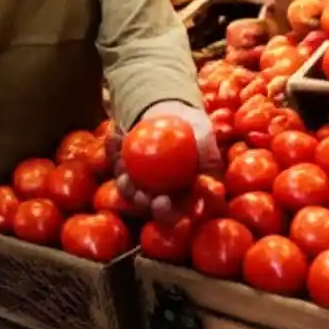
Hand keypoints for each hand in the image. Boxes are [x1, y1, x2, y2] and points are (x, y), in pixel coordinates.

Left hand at [108, 100, 220, 220]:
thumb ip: (210, 162)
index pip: (175, 216)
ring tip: (122, 165)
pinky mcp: (125, 167)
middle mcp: (159, 195)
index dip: (166, 215)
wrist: (176, 113)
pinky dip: (113, 149)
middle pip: (148, 207)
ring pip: (128, 190)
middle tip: (136, 191)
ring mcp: (139, 183)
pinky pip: (116, 161)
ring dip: (123, 181)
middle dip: (140, 202)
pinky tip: (114, 136)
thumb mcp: (206, 140)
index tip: (161, 202)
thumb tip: (215, 189)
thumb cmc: (196, 130)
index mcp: (181, 198)